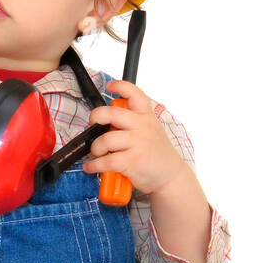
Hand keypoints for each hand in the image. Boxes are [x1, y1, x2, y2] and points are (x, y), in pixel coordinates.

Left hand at [82, 80, 188, 196]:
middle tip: (93, 123)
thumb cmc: (157, 154)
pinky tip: (91, 166)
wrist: (171, 177)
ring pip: (105, 139)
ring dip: (95, 147)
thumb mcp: (152, 131)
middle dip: (96, 117)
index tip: (109, 86)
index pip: (135, 94)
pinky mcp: (131, 161)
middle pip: (112, 114)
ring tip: (97, 152)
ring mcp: (137, 144)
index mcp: (146, 117)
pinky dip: (93, 165)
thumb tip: (108, 121)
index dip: (120, 87)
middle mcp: (142, 127)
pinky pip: (105, 161)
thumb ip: (133, 123)